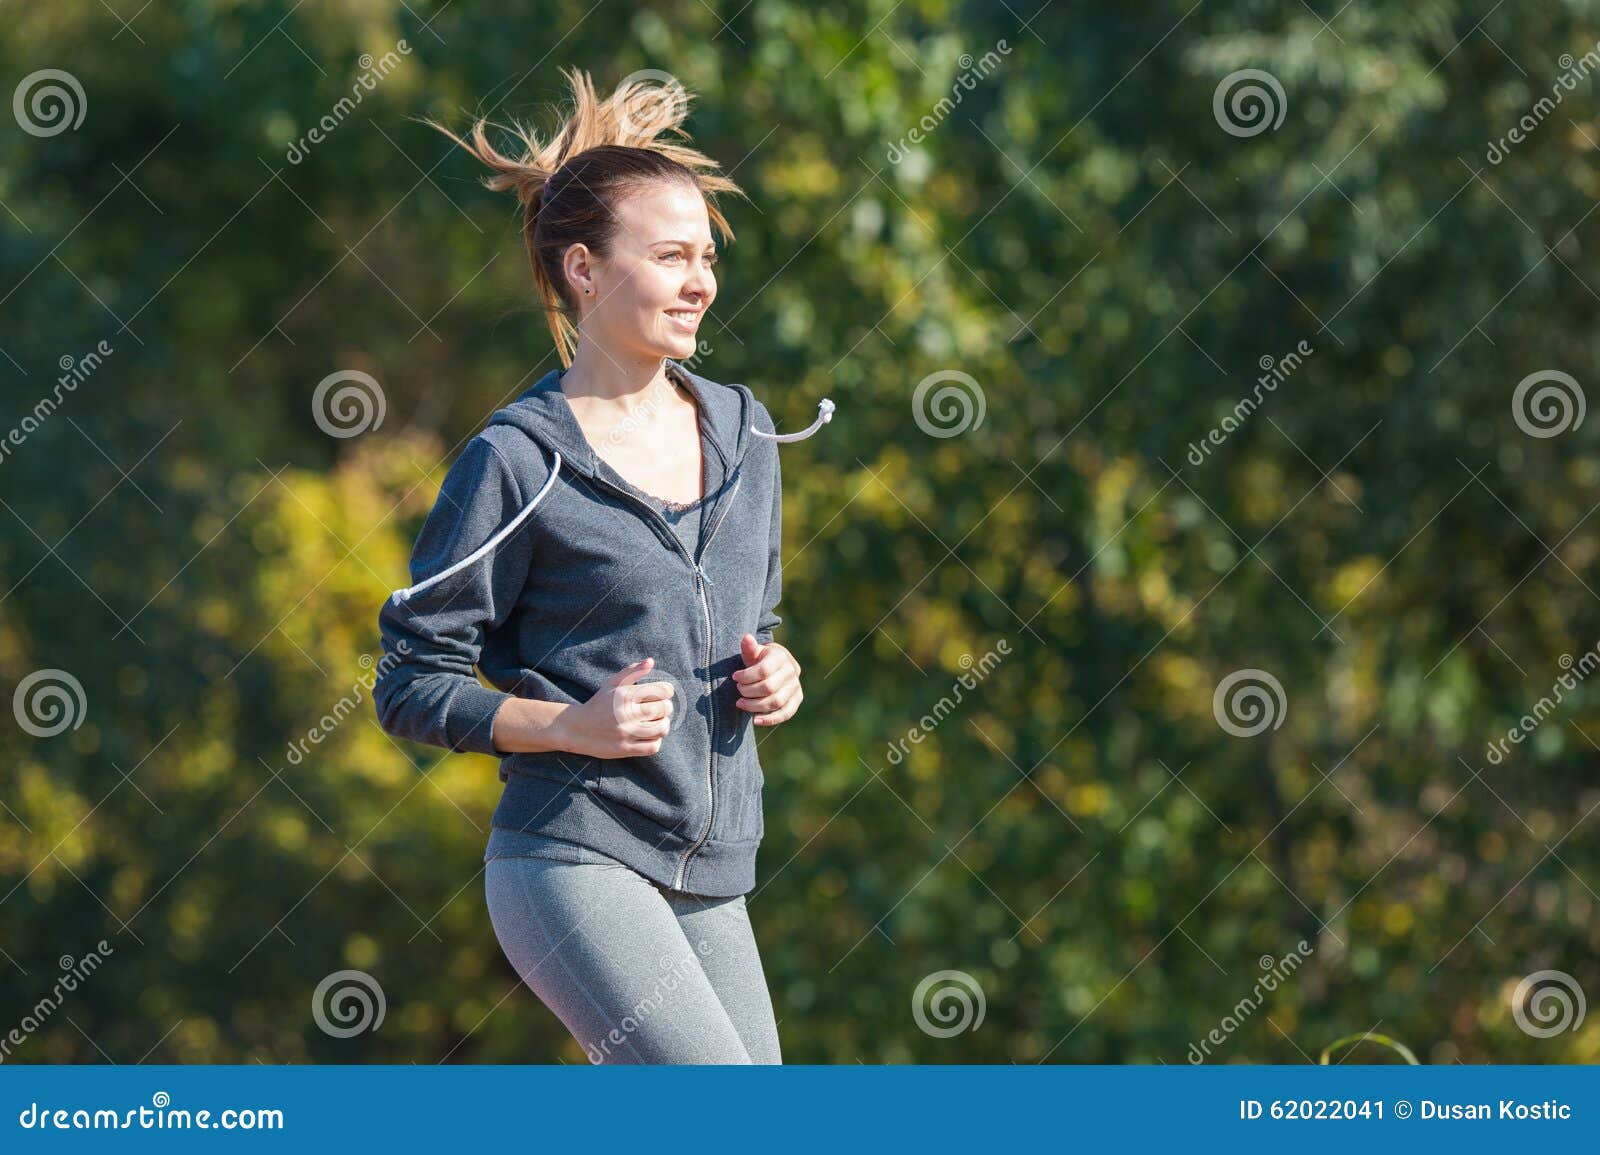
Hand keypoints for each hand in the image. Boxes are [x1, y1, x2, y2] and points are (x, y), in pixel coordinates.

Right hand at [557, 658, 675, 757]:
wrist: (576, 729)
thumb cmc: (598, 704)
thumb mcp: (611, 684)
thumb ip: (631, 671)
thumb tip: (651, 661)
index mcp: (624, 695)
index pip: (662, 691)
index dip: (667, 691)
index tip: (663, 693)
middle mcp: (626, 713)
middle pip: (664, 709)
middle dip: (666, 707)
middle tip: (660, 708)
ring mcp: (626, 733)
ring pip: (662, 728)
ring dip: (663, 724)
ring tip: (657, 721)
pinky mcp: (625, 749)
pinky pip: (653, 746)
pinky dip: (656, 740)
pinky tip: (649, 735)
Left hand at [732, 634, 801, 725]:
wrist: (775, 666)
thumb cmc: (759, 659)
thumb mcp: (753, 652)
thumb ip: (749, 647)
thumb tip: (747, 638)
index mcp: (781, 657)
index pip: (764, 670)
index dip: (746, 676)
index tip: (734, 677)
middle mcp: (792, 671)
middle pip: (769, 687)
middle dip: (748, 691)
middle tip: (738, 690)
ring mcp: (796, 686)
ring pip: (776, 701)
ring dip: (755, 706)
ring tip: (740, 703)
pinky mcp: (797, 699)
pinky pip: (786, 713)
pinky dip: (771, 719)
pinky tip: (755, 720)